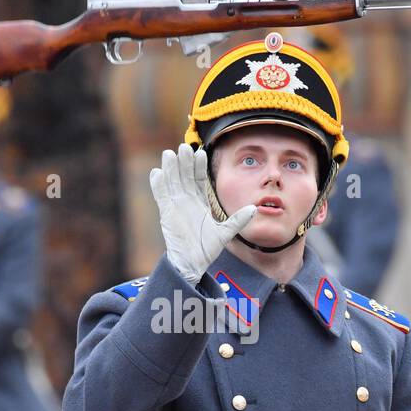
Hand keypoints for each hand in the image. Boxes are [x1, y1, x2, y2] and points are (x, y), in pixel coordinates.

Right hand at [149, 143, 255, 284]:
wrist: (191, 263)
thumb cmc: (206, 249)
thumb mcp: (225, 232)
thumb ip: (238, 220)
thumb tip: (254, 209)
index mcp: (200, 203)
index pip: (198, 180)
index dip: (199, 167)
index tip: (202, 153)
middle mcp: (186, 201)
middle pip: (184, 177)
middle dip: (184, 162)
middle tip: (185, 147)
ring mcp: (175, 206)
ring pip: (171, 182)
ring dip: (170, 169)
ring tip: (169, 154)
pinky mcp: (166, 214)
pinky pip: (160, 196)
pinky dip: (158, 185)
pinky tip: (157, 172)